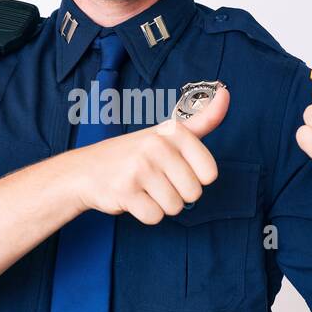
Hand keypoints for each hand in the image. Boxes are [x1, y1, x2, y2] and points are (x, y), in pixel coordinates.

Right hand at [69, 85, 229, 224]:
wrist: (85, 171)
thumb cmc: (133, 154)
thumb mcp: (167, 133)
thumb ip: (202, 119)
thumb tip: (226, 94)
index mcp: (172, 131)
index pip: (210, 173)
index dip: (194, 178)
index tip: (174, 168)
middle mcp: (157, 145)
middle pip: (193, 193)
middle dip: (177, 194)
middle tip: (155, 180)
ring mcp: (139, 167)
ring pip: (175, 207)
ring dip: (160, 205)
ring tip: (143, 188)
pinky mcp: (125, 190)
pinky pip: (154, 217)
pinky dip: (145, 214)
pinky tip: (132, 198)